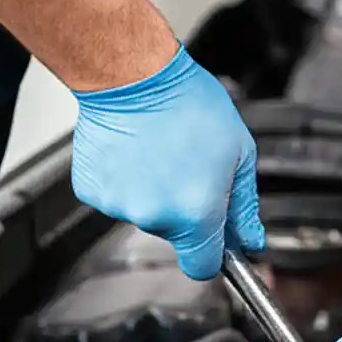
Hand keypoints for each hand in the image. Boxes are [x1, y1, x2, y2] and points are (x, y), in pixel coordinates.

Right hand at [69, 42, 263, 279]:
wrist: (133, 75)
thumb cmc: (188, 106)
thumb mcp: (239, 156)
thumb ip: (244, 206)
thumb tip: (249, 239)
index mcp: (196, 214)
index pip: (202, 266)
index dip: (212, 254)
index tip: (216, 240)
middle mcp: (154, 216)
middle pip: (175, 235)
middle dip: (186, 210)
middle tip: (189, 168)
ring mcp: (119, 205)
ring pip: (146, 214)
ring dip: (156, 193)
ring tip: (162, 153)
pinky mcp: (92, 191)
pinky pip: (118, 197)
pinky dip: (127, 181)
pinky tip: (137, 153)